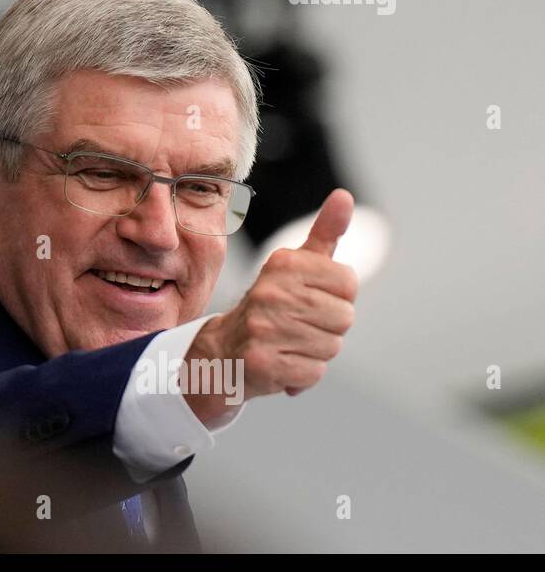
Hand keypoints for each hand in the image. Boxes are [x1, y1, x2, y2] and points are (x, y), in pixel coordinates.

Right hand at [184, 189, 357, 422]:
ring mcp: (264, 328)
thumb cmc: (271, 306)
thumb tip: (344, 196)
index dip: (336, 297)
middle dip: (327, 327)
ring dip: (315, 352)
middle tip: (297, 325)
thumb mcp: (295, 265)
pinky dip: (302, 375)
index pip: (348, 282)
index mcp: (283, 263)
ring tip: (288, 343)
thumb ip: (325, 232)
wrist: (223, 350)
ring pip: (331, 347)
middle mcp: (270, 292)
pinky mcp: (262, 362)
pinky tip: (281, 363)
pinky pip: (314, 373)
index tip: (309, 298)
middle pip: (344, 317)